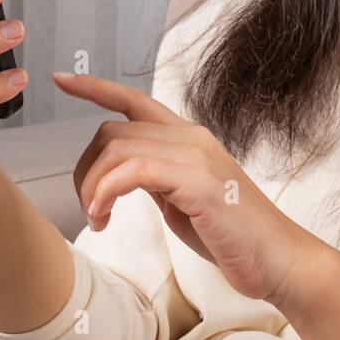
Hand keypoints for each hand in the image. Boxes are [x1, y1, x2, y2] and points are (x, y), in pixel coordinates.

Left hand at [53, 72, 309, 305]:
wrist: (276, 259)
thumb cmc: (231, 234)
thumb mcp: (182, 198)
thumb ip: (154, 177)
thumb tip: (120, 175)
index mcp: (187, 138)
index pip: (134, 100)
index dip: (95, 87)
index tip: (63, 80)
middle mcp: (191, 137)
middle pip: (112, 131)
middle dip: (85, 170)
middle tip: (91, 209)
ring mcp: (196, 155)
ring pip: (117, 148)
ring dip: (93, 187)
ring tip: (98, 218)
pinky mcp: (198, 180)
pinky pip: (134, 170)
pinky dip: (107, 191)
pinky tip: (103, 215)